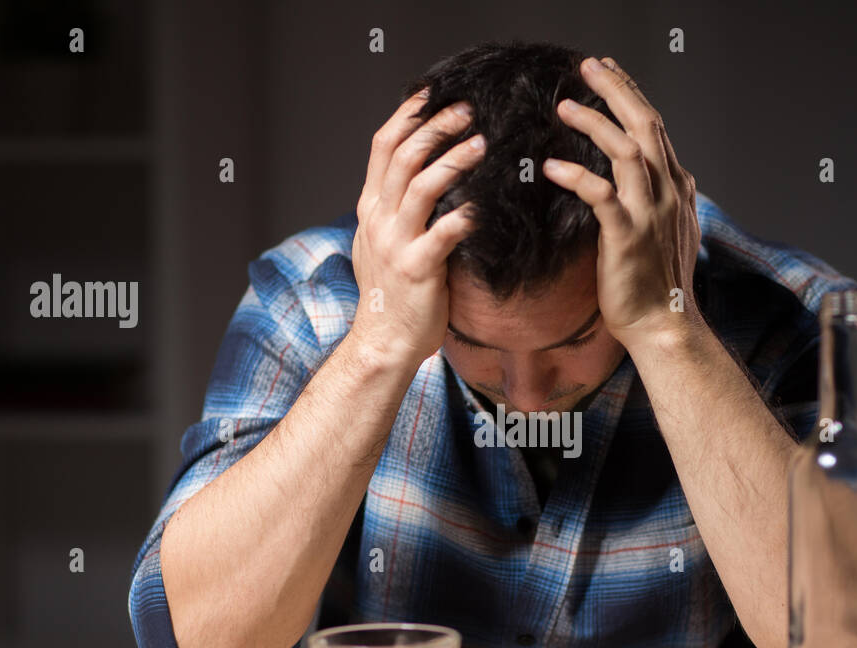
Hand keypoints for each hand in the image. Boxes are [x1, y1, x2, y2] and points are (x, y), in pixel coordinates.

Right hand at [350, 90, 485, 367]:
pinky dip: (466, 214)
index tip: (433, 94)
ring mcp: (395, 243)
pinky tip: (486, 205)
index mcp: (370, 209)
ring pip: (420, 185)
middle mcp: (378, 220)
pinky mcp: (417, 269)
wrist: (382, 343)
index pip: (383, 146)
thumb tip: (424, 180)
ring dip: (453, 159)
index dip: (407, 115)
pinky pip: (444, 232)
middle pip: (402, 155)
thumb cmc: (392, 297)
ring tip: (481, 144)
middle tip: (467, 110)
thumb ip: (396, 212)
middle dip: (435, 126)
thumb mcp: (382, 244)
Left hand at [542, 56, 701, 341]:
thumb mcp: (673, 234)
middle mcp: (668, 194)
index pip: (655, 128)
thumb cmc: (659, 285)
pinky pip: (601, 196)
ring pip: (627, 151)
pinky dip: (577, 175)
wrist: (664, 326)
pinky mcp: (627, 237)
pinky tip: (552, 166)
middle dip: (616, 90)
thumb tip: (675, 180)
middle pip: (645, 125)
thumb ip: (670, 202)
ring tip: (565, 105)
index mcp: (676, 189)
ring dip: (595, 123)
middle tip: (588, 66)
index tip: (608, 71)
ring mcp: (650, 214)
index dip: (631, 95)